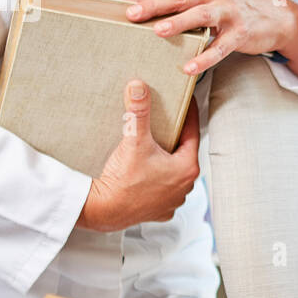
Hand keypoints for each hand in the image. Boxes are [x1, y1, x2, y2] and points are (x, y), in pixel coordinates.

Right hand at [76, 80, 199, 230]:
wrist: (104, 211)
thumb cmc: (123, 180)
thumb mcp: (134, 141)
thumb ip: (139, 112)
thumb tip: (139, 87)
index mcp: (187, 168)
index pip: (193, 132)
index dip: (188, 113)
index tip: (185, 100)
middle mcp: (185, 186)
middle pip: (184, 152)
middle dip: (176, 136)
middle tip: (167, 120)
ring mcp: (173, 200)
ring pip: (174, 172)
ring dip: (167, 160)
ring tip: (155, 145)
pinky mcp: (159, 210)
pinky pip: (163, 189)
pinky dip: (158, 179)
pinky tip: (147, 172)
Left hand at [125, 0, 297, 78]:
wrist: (277, 16)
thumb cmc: (236, 8)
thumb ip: (184, 0)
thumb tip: (148, 8)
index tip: (120, 5)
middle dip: (154, 5)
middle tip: (131, 14)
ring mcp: (230, 12)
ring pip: (200, 16)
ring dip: (178, 23)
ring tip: (158, 31)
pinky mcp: (242, 33)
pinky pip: (220, 47)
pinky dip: (205, 57)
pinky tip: (189, 67)